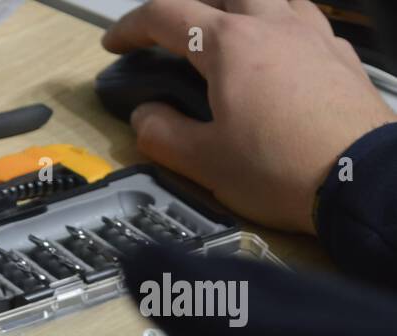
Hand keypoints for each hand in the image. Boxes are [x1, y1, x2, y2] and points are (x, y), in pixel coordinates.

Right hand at [104, 0, 395, 232]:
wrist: (359, 180)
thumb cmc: (280, 167)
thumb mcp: (203, 161)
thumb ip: (162, 134)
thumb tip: (145, 116)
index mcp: (231, 45)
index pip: (167, 16)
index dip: (131, 27)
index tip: (114, 45)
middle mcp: (273, 25)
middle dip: (188, 8)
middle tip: (170, 35)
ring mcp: (312, 35)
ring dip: (237, 8)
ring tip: (224, 35)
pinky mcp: (340, 55)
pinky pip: (303, 21)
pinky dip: (278, 27)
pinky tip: (275, 54)